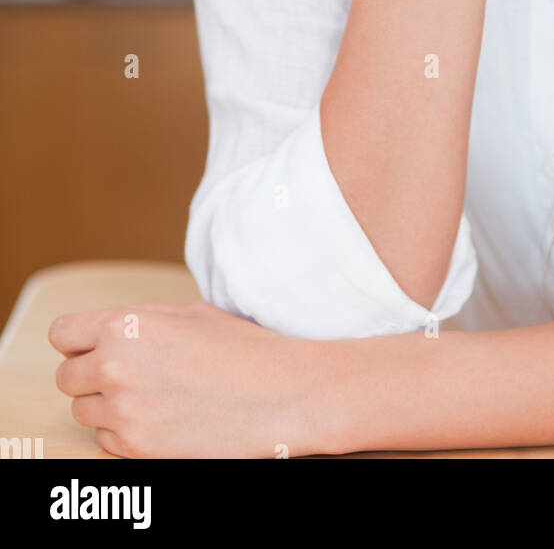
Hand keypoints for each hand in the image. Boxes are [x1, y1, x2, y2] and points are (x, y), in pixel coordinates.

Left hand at [49, 299, 344, 458]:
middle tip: (127, 371)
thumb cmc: (241, 348)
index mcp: (126, 326)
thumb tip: (107, 330)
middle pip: (66, 377)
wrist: (282, 395)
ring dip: (105, 404)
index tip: (93, 344)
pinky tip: (159, 416)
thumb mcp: (188, 314)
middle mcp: (115, 368)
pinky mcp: (136, 448)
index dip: (78, 339)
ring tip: (148, 394)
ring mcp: (124, 412)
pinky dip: (123, 430)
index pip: (62, 333)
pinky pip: (104, 439)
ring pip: (82, 412)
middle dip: (90, 373)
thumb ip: (138, 320)